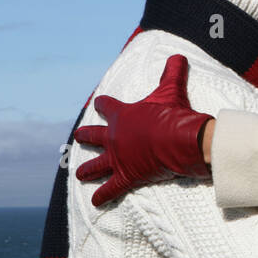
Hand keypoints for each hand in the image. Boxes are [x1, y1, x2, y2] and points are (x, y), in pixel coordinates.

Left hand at [73, 55, 212, 207]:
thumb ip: (172, 73)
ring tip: (79, 174)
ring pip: (96, 166)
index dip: (103, 105)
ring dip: (87, 170)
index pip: (107, 106)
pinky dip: (104, 196)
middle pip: (94, 137)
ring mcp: (118, 158)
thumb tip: (178, 55)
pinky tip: (96, 202)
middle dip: (86, 136)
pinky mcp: (127, 175)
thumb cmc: (173, 114)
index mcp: (122, 115)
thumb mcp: (171, 90)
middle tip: (79, 137)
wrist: (179, 140)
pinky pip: (111, 188)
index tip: (99, 103)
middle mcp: (114, 137)